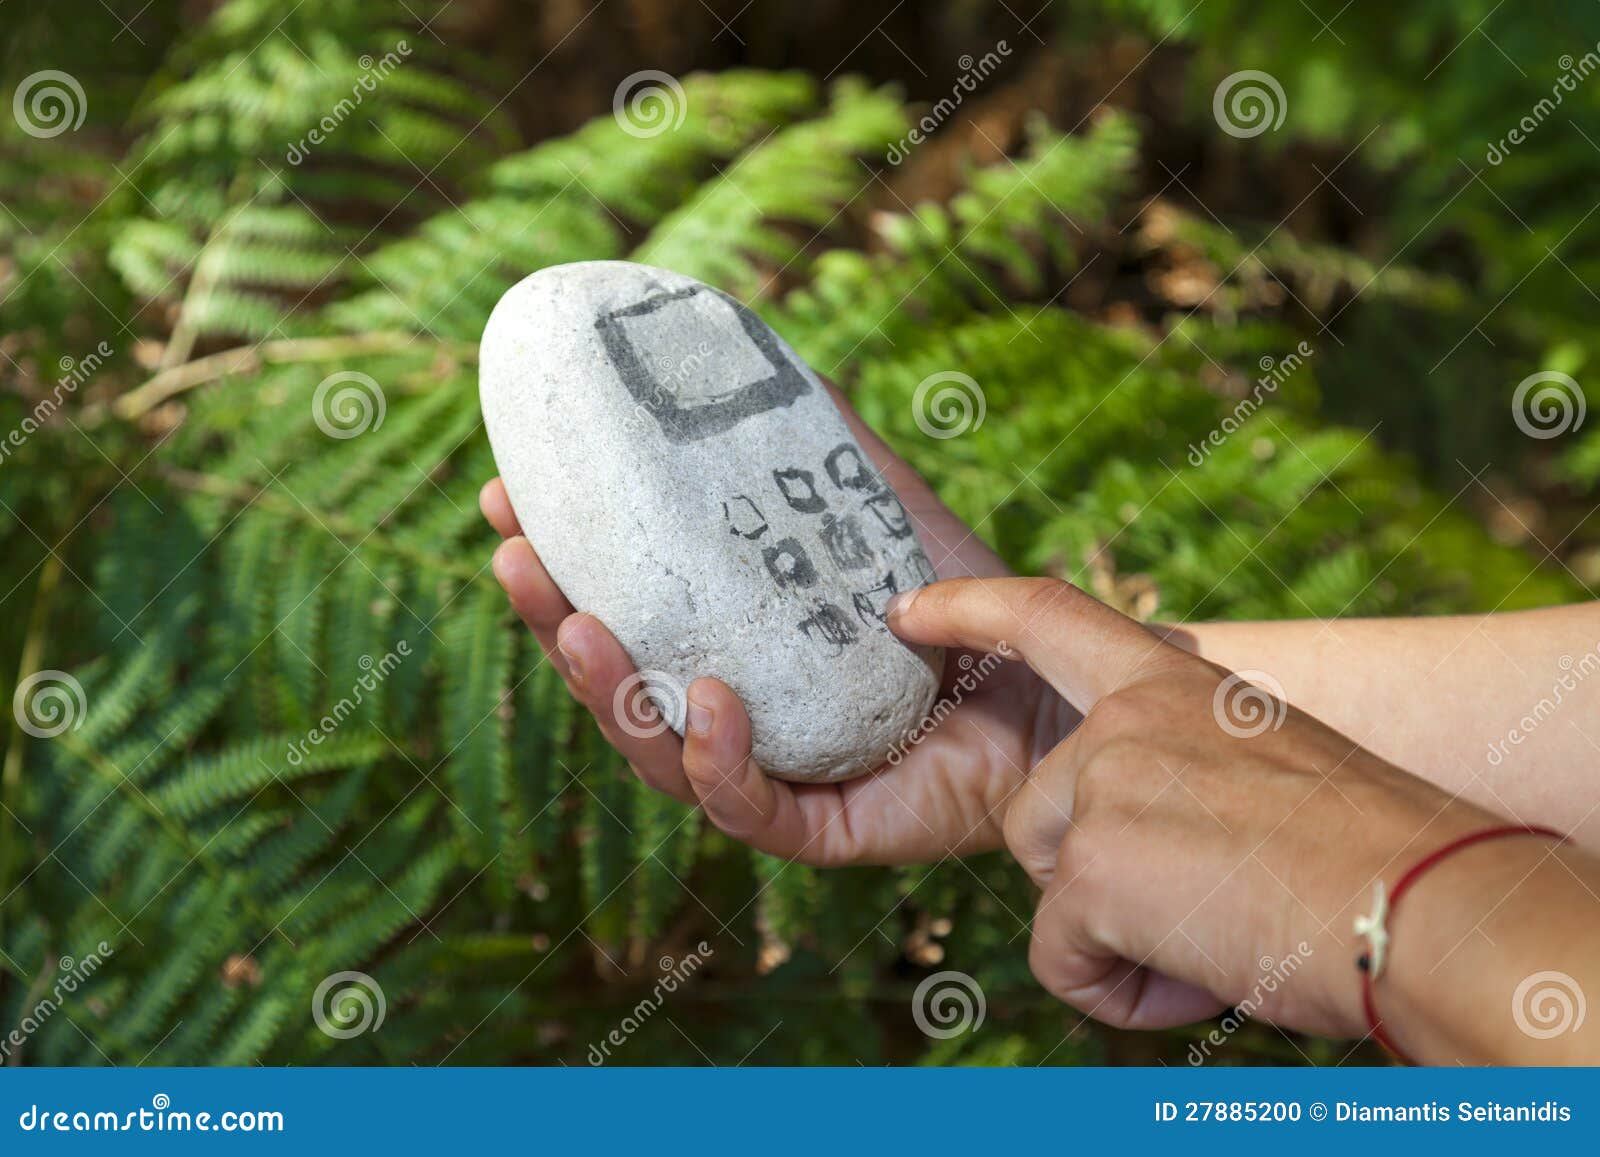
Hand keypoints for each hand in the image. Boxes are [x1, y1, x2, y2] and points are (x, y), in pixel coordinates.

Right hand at [480, 386, 1075, 865]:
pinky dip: (717, 760)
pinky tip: (708, 699)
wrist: (1058, 685)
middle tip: (515, 557)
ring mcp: (776, 774)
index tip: (508, 501)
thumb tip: (771, 354)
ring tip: (581, 625)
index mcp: (734, 649)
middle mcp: (738, 716)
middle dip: (557, 624)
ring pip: (659, 754)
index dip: (561, 564)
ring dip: (610, 692)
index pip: (625, 613)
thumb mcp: (887, 511)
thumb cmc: (969, 608)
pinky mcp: (825, 826)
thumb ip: (829, 446)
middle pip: (621, 685)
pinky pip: (749, 809)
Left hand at [887, 575, 1508, 1038]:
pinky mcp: (1088, 865)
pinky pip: (1061, 959)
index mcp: (1174, 682)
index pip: (1046, 617)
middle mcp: (1122, 723)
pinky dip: (1121, 987)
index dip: (968, 607)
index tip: (906, 608)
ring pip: (1051, 885)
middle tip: (1208, 898)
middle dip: (1093, 876)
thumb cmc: (1374, 854)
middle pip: (1034, 813)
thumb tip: (1142, 835)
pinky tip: (1202, 967)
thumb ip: (1185, 771)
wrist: (1426, 901)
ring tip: (1218, 931)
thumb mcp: (1268, 771)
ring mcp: (1099, 787)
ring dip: (1115, 932)